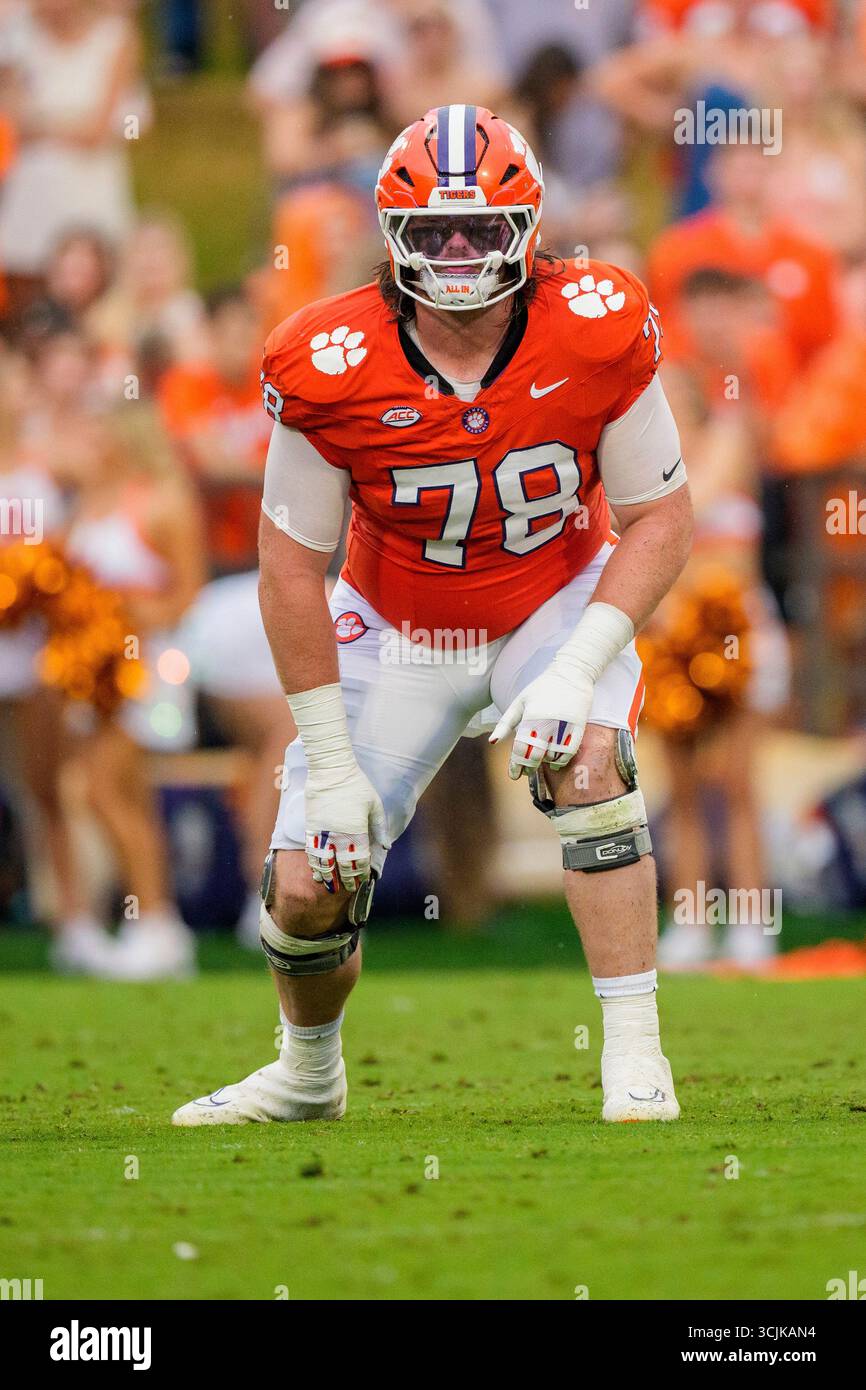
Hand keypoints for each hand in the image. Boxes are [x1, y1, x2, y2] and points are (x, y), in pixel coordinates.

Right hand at [304, 762, 389, 891]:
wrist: (331, 771)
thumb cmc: (357, 785)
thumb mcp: (375, 805)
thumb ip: (380, 827)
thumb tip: (386, 846)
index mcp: (358, 831)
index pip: (361, 860)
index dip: (362, 873)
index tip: (364, 880)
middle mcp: (340, 836)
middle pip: (343, 865)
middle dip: (348, 879)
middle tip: (351, 888)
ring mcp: (323, 833)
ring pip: (325, 863)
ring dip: (329, 877)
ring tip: (332, 888)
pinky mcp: (311, 828)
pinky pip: (312, 852)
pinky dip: (315, 865)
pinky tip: (317, 872)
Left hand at [490, 665, 594, 780]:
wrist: (571, 674)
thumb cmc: (542, 688)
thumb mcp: (519, 702)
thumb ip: (505, 723)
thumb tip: (492, 742)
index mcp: (530, 718)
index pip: (520, 749)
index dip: (516, 765)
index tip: (514, 774)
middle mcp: (547, 724)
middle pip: (535, 756)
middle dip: (529, 767)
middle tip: (526, 771)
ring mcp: (564, 727)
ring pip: (552, 756)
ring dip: (544, 762)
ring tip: (540, 760)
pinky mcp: (578, 728)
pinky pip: (569, 752)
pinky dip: (561, 760)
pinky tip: (555, 761)